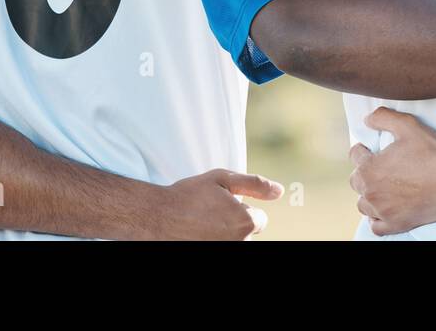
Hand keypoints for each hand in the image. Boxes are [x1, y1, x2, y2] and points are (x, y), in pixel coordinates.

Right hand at [154, 169, 282, 240]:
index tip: (222, 205)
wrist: (155, 218)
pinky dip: (212, 239)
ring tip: (201, 224)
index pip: (259, 219)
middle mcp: (238, 243)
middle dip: (234, 224)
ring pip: (233, 241)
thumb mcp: (223, 179)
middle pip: (246, 234)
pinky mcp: (210, 255)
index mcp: (246, 222)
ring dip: (223, 234)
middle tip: (208, 215)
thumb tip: (280, 191)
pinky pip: (220, 245)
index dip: (242, 209)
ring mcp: (224, 251)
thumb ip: (255, 184)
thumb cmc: (188, 196)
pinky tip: (198, 233)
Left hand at [349, 108, 435, 235]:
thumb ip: (382, 117)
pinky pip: (376, 226)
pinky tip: (385, 210)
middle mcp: (370, 192)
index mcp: (369, 168)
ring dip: (369, 196)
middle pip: (356, 182)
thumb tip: (367, 120)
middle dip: (365, 173)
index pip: (355, 156)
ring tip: (382, 189)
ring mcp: (382, 211)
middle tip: (379, 169)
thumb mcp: (406, 125)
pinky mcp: (395, 224)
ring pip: (363, 205)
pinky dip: (377, 218)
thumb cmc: (430, 151)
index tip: (370, 150)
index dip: (363, 150)